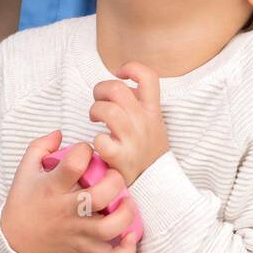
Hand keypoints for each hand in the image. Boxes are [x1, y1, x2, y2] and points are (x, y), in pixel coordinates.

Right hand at [0, 129, 138, 252]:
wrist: (15, 239)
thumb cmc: (24, 200)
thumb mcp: (25, 169)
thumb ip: (41, 146)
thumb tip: (61, 133)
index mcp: (51, 187)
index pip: (73, 164)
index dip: (85, 150)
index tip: (85, 150)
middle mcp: (66, 210)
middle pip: (99, 197)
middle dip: (114, 181)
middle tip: (113, 175)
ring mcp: (77, 232)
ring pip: (108, 228)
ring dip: (125, 214)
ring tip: (126, 201)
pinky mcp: (84, 248)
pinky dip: (126, 250)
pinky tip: (131, 234)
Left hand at [89, 62, 168, 187]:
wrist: (157, 184)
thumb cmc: (148, 151)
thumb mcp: (154, 124)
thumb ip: (141, 104)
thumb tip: (123, 85)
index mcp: (153, 111)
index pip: (149, 77)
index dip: (132, 68)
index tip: (120, 73)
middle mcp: (144, 122)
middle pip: (118, 89)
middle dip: (101, 90)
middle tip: (99, 101)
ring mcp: (133, 140)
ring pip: (107, 110)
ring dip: (95, 111)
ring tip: (95, 119)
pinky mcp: (121, 158)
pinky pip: (101, 140)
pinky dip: (96, 140)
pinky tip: (99, 144)